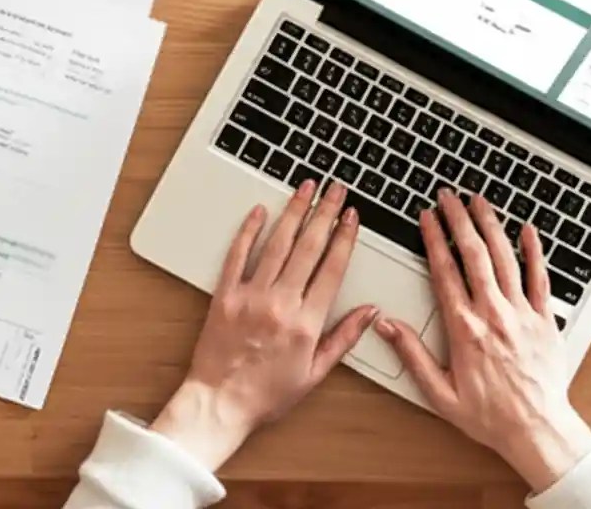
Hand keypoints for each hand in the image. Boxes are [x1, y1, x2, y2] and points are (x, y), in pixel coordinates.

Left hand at [150, 180, 377, 468]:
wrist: (219, 404)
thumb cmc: (267, 394)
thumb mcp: (315, 372)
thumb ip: (344, 338)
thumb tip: (371, 311)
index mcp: (306, 323)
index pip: (332, 268)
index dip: (344, 238)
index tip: (352, 216)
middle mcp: (280, 303)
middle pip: (308, 247)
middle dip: (325, 213)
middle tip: (335, 189)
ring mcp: (250, 296)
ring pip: (277, 244)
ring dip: (293, 212)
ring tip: (306, 188)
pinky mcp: (224, 296)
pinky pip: (237, 256)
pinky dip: (248, 232)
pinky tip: (259, 211)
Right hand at [375, 189, 590, 491]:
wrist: (537, 429)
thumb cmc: (489, 416)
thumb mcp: (439, 392)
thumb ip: (411, 355)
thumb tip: (387, 326)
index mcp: (464, 328)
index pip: (444, 271)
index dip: (433, 238)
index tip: (427, 217)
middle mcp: (493, 313)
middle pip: (474, 254)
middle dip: (459, 220)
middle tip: (449, 197)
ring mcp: (522, 313)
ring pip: (505, 257)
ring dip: (491, 225)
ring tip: (479, 202)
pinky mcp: (545, 320)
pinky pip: (541, 277)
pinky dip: (534, 251)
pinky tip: (528, 230)